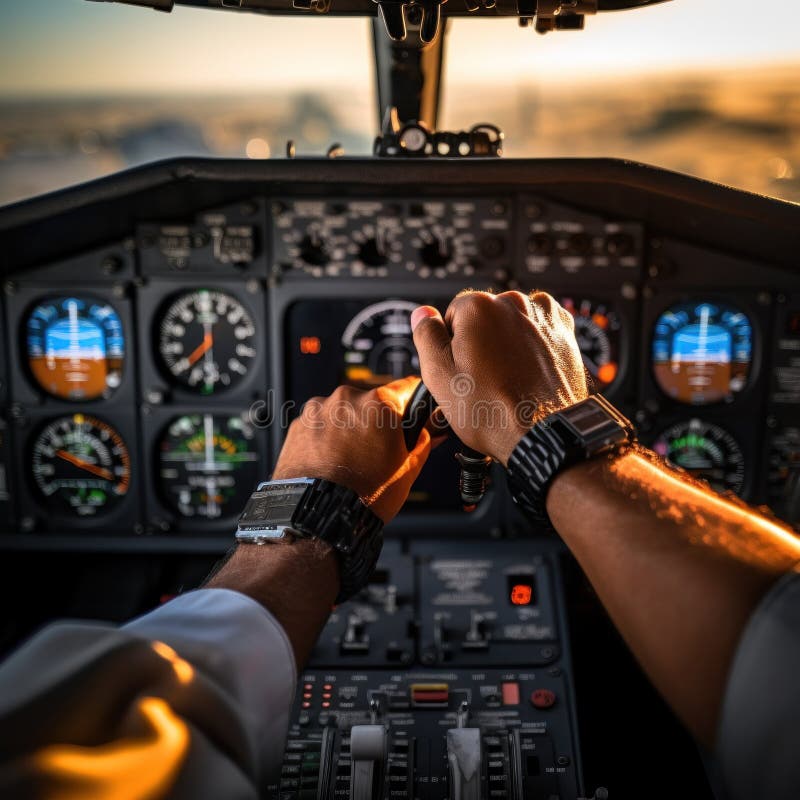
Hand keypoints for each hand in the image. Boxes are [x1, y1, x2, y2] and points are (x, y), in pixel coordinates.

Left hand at [272, 376, 432, 522]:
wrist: (319, 516)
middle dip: (376, 421)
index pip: (406, 388)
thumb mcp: (408, 470)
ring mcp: (318, 410)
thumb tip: (431, 432)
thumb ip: (424, 442)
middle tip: (378, 451)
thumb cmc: (362, 496)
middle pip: (371, 402)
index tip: (413, 410)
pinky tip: (332, 461)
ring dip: (349, 429)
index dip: (414, 401)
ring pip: (343, 413)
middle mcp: (346, 399)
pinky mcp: (298, 425)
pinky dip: (326, 438)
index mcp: (378, 403)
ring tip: (351, 461)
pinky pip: (320, 425)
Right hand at [411, 290, 587, 464]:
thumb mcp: (439, 375)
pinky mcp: (563, 332)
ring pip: (512, 323)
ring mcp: (542, 316)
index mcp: (478, 307)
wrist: (542, 433)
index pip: (453, 314)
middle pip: (485, 316)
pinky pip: (538, 330)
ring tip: (506, 377)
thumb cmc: (493, 410)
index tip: (461, 367)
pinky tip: (526, 371)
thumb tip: (422, 314)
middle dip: (481, 341)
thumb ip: (426, 336)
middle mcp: (513, 304)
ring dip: (507, 342)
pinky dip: (531, 345)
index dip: (452, 345)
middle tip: (482, 377)